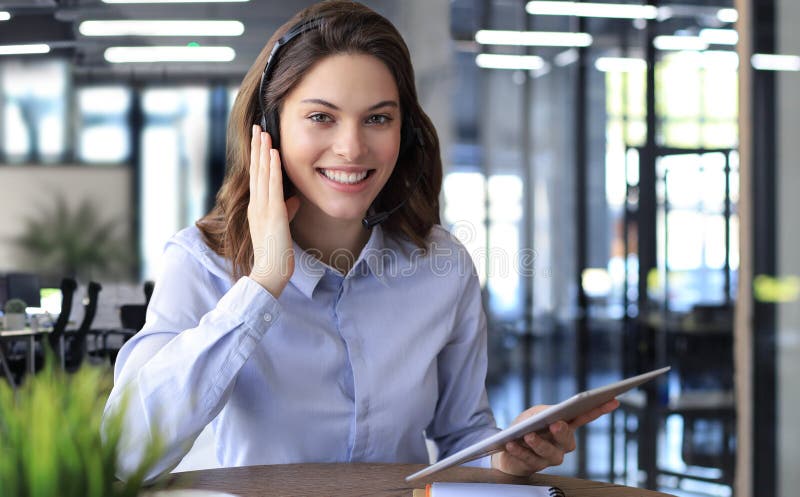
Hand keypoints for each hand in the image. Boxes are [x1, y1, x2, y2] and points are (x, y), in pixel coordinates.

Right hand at [247, 125, 301, 297]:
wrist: (269, 272)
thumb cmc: (276, 253)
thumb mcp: (282, 227)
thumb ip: (286, 211)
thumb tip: (293, 200)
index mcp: (257, 207)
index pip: (256, 176)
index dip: (257, 156)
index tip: (258, 139)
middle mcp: (257, 204)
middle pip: (255, 169)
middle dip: (256, 147)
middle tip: (256, 127)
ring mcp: (263, 208)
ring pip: (261, 173)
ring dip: (262, 151)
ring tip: (263, 132)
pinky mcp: (273, 214)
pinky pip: (272, 186)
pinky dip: (272, 168)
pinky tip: (273, 154)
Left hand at [491, 399, 618, 475]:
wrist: (505, 446)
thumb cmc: (525, 427)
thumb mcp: (534, 413)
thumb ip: (544, 412)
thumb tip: (554, 413)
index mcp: (566, 426)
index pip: (585, 417)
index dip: (599, 409)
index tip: (612, 399)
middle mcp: (562, 444)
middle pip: (568, 440)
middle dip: (562, 432)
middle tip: (555, 424)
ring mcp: (550, 457)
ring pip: (549, 453)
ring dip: (538, 443)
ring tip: (528, 435)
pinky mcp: (534, 465)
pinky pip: (528, 459)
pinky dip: (519, 451)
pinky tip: (512, 444)